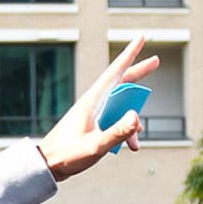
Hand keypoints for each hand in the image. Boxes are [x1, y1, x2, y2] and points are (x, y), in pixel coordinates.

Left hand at [34, 35, 159, 180]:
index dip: (129, 54)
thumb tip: (137, 117)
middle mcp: (93, 103)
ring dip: (132, 123)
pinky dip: (125, 132)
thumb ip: (117, 133)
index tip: (141, 37)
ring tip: (134, 144)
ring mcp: (93, 113)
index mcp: (92, 101)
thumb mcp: (96, 146)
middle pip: (121, 83)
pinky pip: (115, 121)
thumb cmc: (67, 155)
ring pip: (121, 107)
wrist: (47, 166)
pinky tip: (130, 148)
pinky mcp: (93, 124)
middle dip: (138, 74)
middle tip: (155, 61)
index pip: (115, 72)